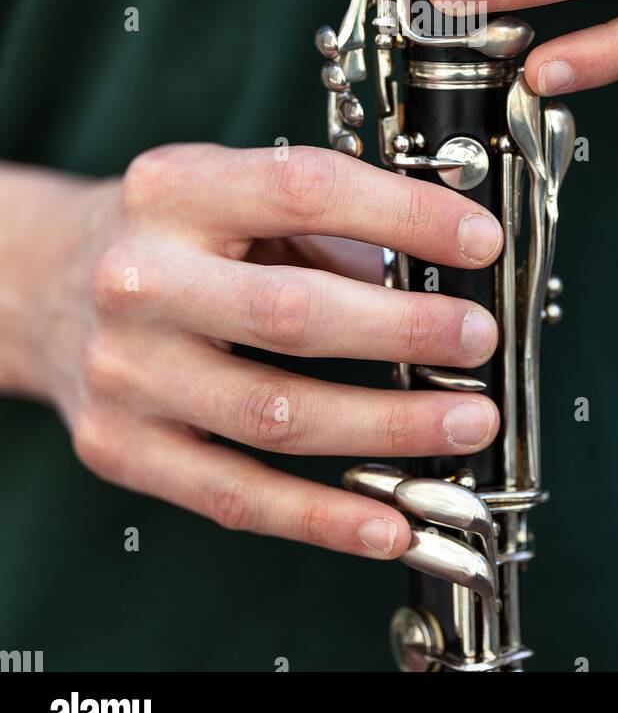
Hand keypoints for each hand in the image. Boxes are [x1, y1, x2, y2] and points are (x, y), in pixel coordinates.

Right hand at [0, 148, 501, 558]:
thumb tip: (442, 265)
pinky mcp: (120, 449)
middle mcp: (140, 279)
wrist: (41, 286)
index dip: (404, 215)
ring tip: (466, 423)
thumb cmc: (168, 235)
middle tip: (478, 340)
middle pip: (291, 315)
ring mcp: (125, 372)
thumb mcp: (229, 191)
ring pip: (274, 415)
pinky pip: (233, 496)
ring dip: (386, 429)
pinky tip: (392, 522)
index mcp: (175, 189)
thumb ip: (325, 222)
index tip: (480, 240)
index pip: (304, 189)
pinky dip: (321, 517)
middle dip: (404, 332)